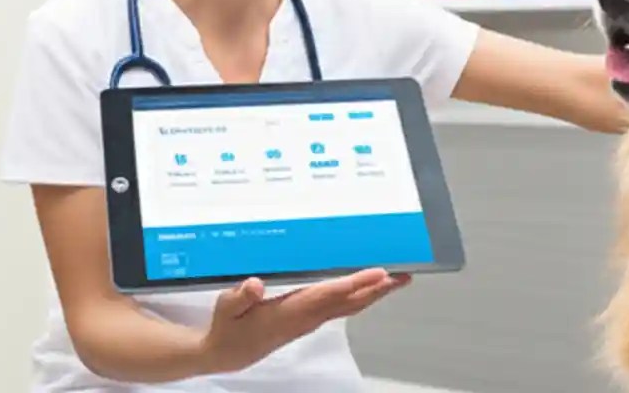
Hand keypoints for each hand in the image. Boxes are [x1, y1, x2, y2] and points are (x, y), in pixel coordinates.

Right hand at [198, 268, 409, 374]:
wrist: (227, 354)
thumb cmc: (228, 328)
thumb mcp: (226, 309)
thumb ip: (240, 297)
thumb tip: (254, 285)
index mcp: (289, 313)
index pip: (328, 295)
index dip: (354, 284)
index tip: (378, 273)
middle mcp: (305, 318)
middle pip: (349, 303)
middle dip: (377, 289)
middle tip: (403, 276)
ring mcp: (309, 320)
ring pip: (348, 306)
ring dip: (373, 293)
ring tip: (396, 279)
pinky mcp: (308, 320)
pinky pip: (340, 307)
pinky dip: (358, 296)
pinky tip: (368, 288)